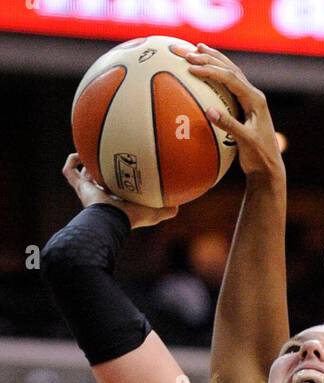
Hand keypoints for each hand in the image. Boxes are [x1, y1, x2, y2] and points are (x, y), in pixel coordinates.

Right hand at [62, 153, 176, 227]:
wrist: (113, 218)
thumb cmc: (133, 217)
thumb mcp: (155, 213)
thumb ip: (168, 210)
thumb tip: (180, 205)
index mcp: (117, 201)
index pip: (117, 190)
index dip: (120, 180)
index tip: (126, 170)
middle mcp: (101, 195)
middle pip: (99, 181)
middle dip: (102, 170)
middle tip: (108, 157)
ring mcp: (88, 190)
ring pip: (83, 175)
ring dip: (86, 163)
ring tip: (91, 150)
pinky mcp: (79, 186)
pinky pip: (69, 171)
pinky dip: (72, 160)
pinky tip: (80, 152)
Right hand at [179, 44, 284, 184]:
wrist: (270, 169)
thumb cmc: (260, 157)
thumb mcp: (246, 142)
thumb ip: (229, 125)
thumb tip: (209, 111)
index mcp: (255, 100)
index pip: (231, 78)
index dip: (210, 70)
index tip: (191, 68)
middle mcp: (254, 95)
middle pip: (230, 69)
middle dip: (209, 58)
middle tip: (189, 51)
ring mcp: (250, 100)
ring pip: (230, 72)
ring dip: (214, 60)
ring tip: (198, 48)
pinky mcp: (245, 106)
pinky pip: (229, 84)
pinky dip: (216, 74)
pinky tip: (206, 70)